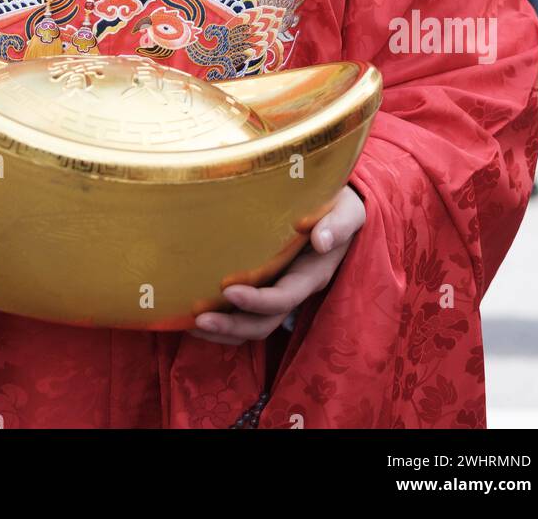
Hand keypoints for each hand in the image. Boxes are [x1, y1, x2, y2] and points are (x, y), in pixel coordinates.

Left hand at [188, 185, 365, 342]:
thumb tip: (322, 240)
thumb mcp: (347, 210)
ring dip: (222, 330)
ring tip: (190, 324)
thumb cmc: (341, 206)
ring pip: (252, 325)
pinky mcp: (265, 286)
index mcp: (312, 274)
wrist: (339, 212)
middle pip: (264, 322)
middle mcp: (294, 289)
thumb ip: (339, 224)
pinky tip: (192, 318)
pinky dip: (222, 323)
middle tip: (197, 319)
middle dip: (232, 325)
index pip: (284, 297)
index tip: (227, 289)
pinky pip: (245, 316)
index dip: (257, 300)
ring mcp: (279, 291)